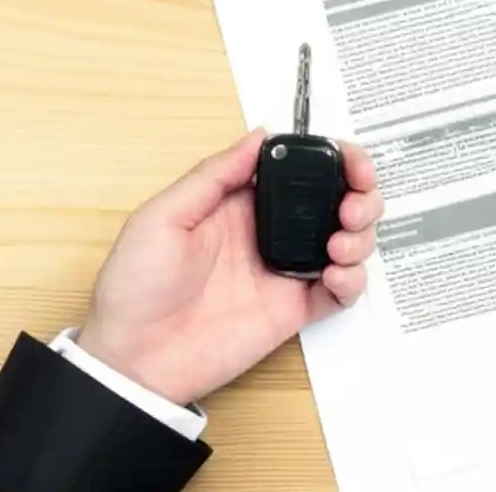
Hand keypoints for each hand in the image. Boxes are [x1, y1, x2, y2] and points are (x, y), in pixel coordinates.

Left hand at [78, 129, 383, 405]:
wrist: (134, 359)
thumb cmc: (135, 287)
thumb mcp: (163, 216)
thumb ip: (214, 175)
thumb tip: (259, 135)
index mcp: (241, 203)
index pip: (301, 169)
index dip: (335, 159)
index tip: (350, 161)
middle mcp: (270, 233)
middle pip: (336, 201)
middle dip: (361, 195)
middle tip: (356, 205)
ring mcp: (285, 271)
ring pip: (347, 242)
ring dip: (361, 236)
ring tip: (341, 245)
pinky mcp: (293, 310)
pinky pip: (339, 292)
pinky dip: (353, 280)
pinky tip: (337, 276)